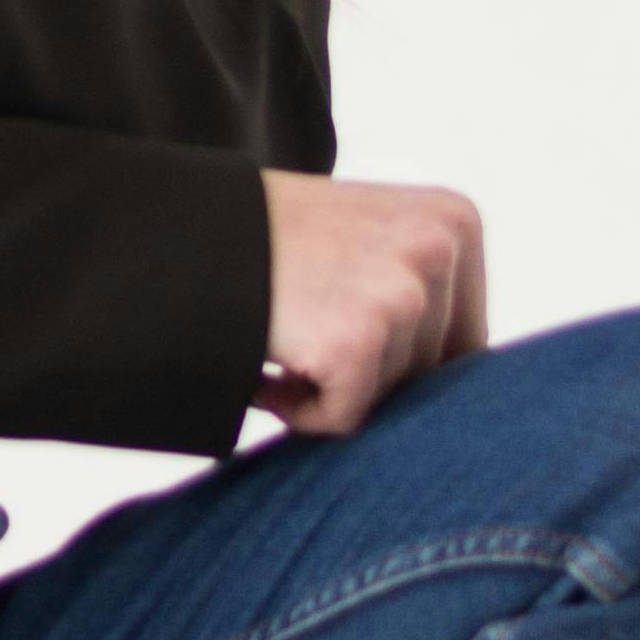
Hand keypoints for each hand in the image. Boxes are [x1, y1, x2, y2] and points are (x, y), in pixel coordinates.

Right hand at [252, 174, 487, 438]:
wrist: (174, 229)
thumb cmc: (265, 240)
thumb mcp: (368, 239)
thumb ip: (420, 287)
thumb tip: (465, 394)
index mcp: (454, 220)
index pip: (463, 344)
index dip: (396, 358)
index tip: (339, 312)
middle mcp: (440, 247)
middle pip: (430, 376)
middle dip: (363, 373)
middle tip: (301, 318)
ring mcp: (401, 291)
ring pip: (387, 398)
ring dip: (327, 385)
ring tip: (282, 328)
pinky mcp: (357, 338)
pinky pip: (341, 419)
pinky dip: (295, 409)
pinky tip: (267, 356)